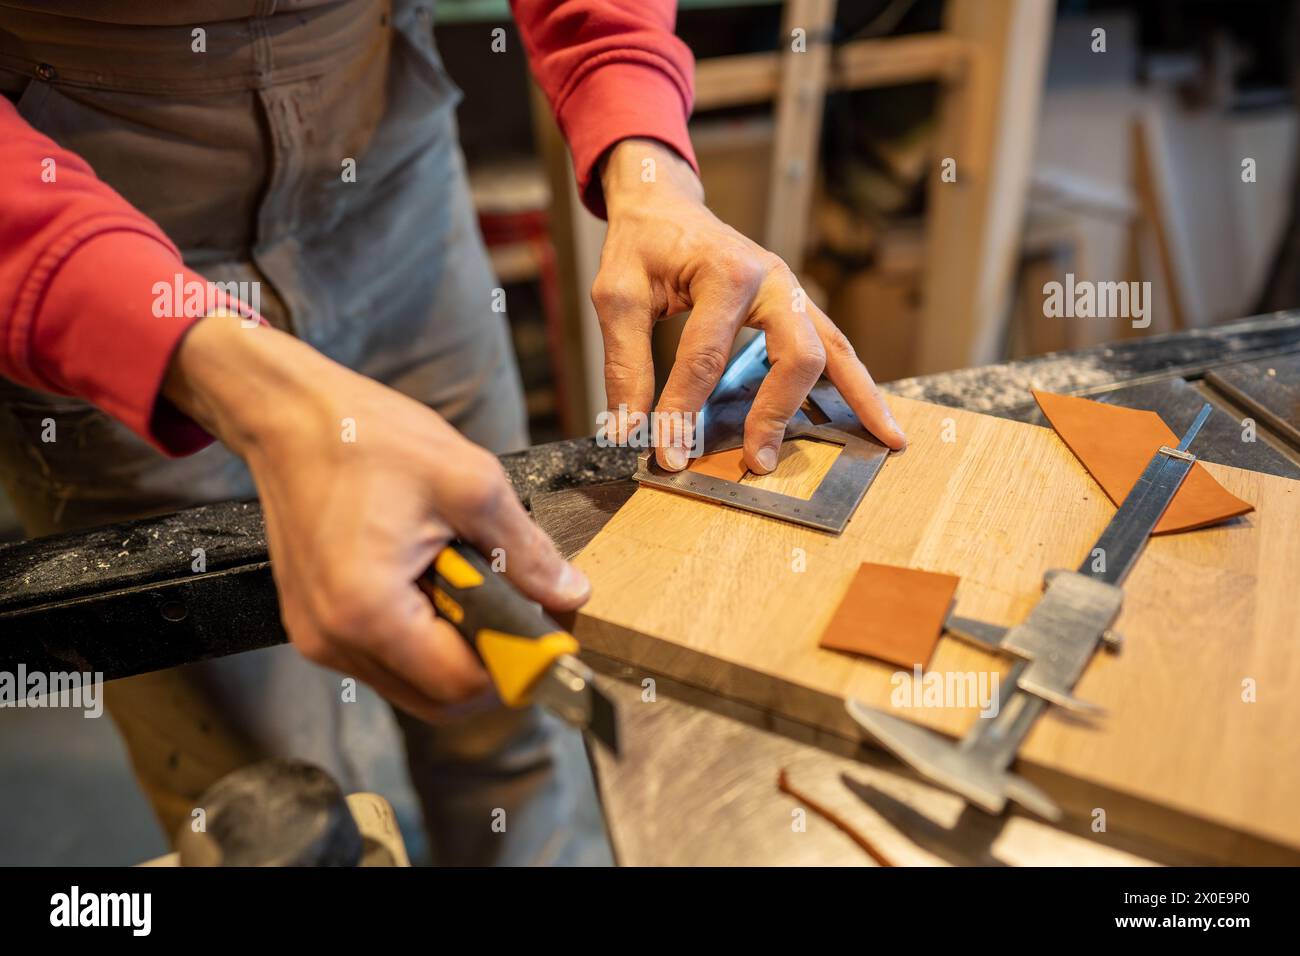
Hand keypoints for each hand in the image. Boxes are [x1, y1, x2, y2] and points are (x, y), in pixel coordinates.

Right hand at [163, 316, 589, 720]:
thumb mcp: (470, 483)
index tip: (547, 631)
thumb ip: (525, 551)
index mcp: (368, 611)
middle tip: (518, 612)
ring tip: (469, 585)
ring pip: (412, 685)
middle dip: (489, 665)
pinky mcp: (316, 624)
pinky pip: (385, 659)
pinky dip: (423, 638)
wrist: (291, 415)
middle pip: (438, 700)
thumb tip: (568, 594)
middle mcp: (334, 639)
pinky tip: (435, 584)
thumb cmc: (364, 437)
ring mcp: (319, 637)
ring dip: (455, 652)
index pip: (462, 686)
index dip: (516, 663)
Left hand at [595, 138, 905, 472]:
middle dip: (778, 413)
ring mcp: (791, 292)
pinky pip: (835, 347)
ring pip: (835, 350)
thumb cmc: (641, 247)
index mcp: (724, 272)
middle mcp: (772, 279)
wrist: (664, 206)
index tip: (669, 454)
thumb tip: (628, 431)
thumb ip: (625, 363)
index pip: (706, 357)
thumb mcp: (617, 296)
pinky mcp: (796, 305)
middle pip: (796, 354)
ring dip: (858, 398)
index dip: (684, 411)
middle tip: (756, 461)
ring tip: (886, 440)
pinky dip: (856, 382)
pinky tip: (873, 417)